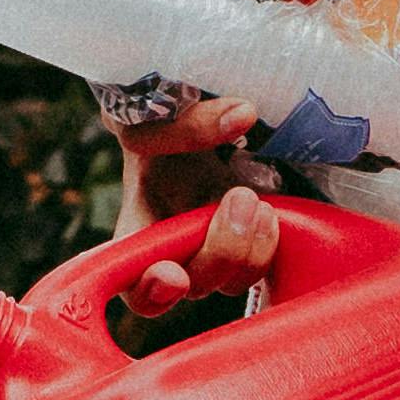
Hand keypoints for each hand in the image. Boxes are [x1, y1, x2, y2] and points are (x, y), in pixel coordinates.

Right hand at [111, 122, 280, 319]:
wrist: (194, 109)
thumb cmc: (158, 114)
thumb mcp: (150, 111)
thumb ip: (182, 122)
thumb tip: (242, 115)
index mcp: (136, 224)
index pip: (129, 280)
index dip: (147, 290)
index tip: (173, 273)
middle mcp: (173, 248)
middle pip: (195, 284)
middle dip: (221, 252)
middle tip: (239, 199)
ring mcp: (212, 246)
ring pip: (231, 280)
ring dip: (249, 250)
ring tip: (258, 203)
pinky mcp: (246, 238)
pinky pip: (260, 263)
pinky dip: (268, 244)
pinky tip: (270, 214)